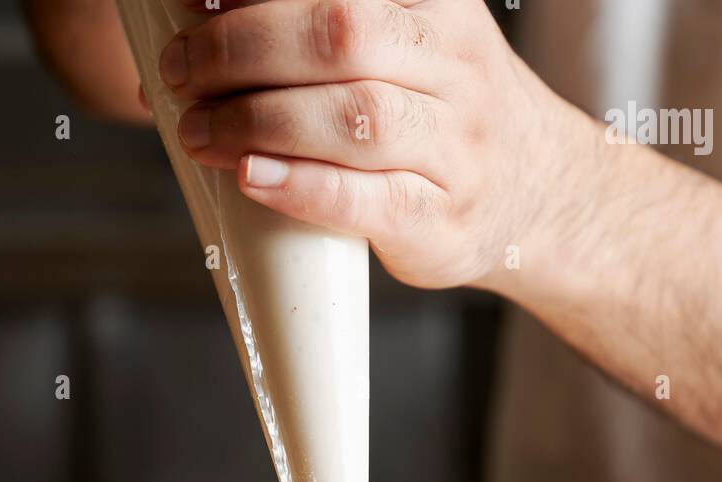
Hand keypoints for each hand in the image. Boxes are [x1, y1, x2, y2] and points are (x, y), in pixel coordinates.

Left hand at [160, 0, 571, 289]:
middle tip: (181, 70)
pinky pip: (366, 199)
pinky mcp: (439, 220)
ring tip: (197, 130)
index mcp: (436, 2)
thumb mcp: (412, 35)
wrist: (539, 195)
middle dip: (241, 47)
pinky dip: (300, 185)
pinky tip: (250, 175)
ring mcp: (454, 146)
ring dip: (257, 119)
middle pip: (338, 35)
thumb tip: (200, 21)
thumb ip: (334, 22)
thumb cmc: (443, 113)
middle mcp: (454, 63)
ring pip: (352, 117)